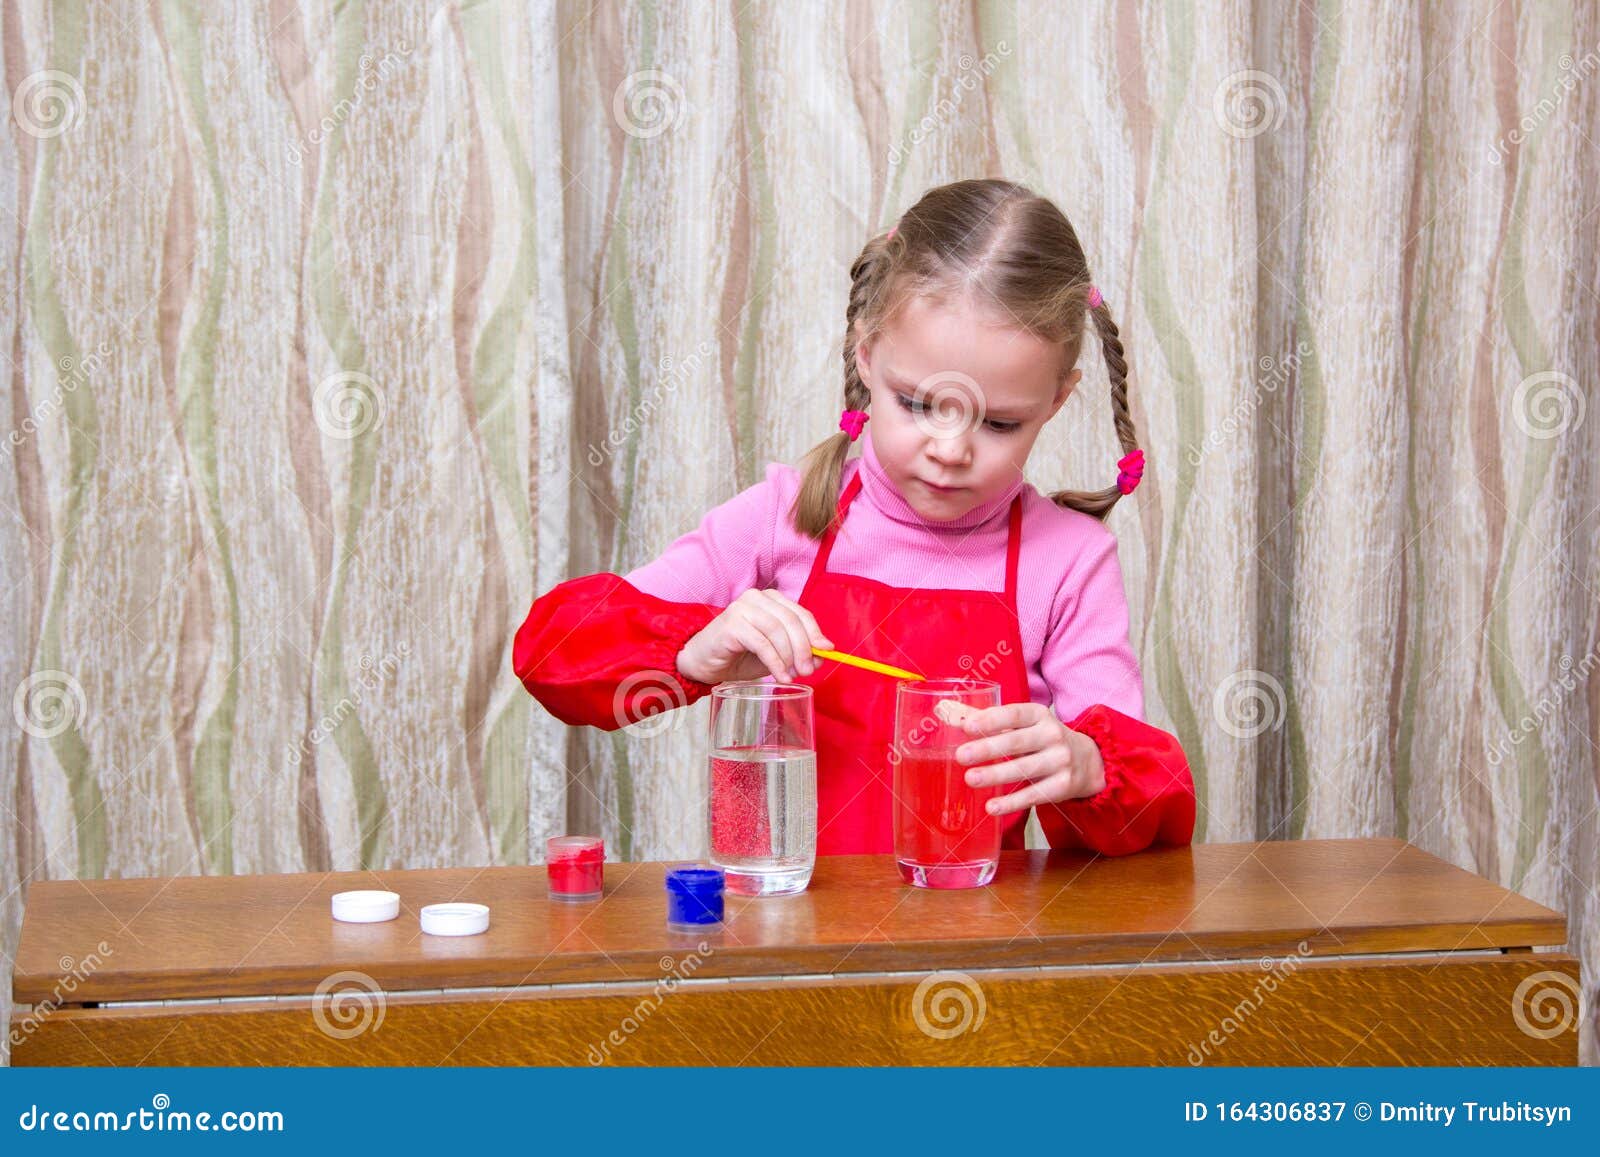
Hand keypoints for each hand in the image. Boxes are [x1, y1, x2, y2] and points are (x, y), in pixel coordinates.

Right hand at [677, 589, 832, 684]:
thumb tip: (822, 654)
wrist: (702, 663)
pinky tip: (780, 676)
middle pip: (791, 620)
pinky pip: (762, 643)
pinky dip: (775, 662)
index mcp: (770, 600)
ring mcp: (742, 609)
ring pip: (777, 631)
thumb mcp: (775, 654)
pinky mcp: (732, 625)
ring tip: (792, 676)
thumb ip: (797, 651)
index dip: (815, 633)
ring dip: (789, 656)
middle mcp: (756, 598)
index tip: (826, 652)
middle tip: (808, 671)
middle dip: (804, 648)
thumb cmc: (738, 656)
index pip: (800, 613)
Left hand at [953, 702, 1105, 815]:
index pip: (1014, 714)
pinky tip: (991, 806)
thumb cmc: (1042, 739)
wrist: (1088, 760)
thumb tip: (952, 716)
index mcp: (1039, 715)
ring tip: (971, 779)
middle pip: (1017, 742)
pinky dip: (1012, 802)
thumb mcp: (1025, 724)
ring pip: (1025, 769)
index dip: (991, 720)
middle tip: (962, 756)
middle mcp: (1053, 735)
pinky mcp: (1063, 785)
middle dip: (988, 749)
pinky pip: (1034, 795)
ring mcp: (1061, 761)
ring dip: (996, 775)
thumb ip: (991, 721)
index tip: (967, 727)